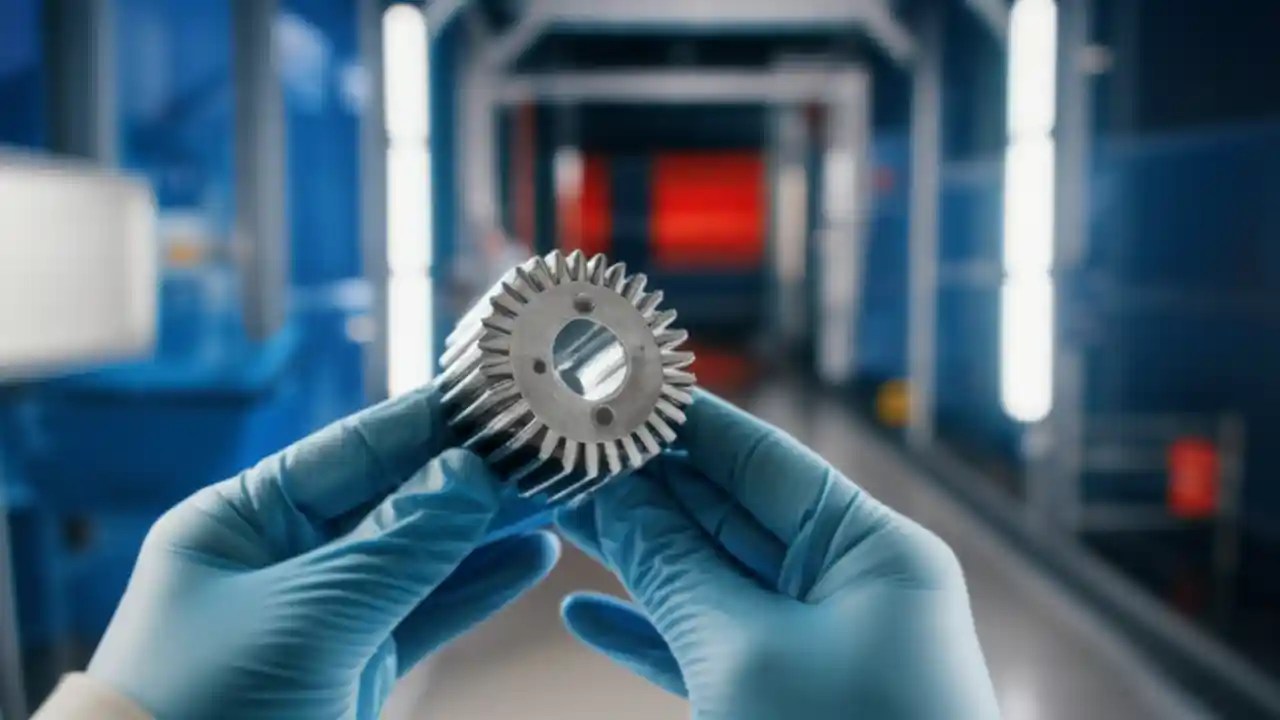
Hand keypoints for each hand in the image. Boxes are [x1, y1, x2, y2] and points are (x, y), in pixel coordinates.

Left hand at [87, 386, 559, 718]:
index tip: (498, 392)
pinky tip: (531, 556)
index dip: (429, 420)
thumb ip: (401, 543)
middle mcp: (280, 556)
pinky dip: (479, 587)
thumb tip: (473, 472)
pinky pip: (426, 612)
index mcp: (240, 520)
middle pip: (392, 498)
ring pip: (418, 555)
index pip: (352, 448)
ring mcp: (320, 613)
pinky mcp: (352, 666)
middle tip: (545, 442)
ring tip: (553, 491)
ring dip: (486, 527)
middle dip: (470, 473)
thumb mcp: (313, 616)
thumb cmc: (211, 712)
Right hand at [556, 391, 998, 718]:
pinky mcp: (792, 700)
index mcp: (872, 550)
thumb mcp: (746, 657)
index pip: (758, 454)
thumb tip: (609, 493)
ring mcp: (823, 646)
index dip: (677, 419)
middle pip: (728, 510)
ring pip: (711, 578)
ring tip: (552, 511)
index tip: (601, 387)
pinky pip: (711, 646)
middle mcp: (852, 586)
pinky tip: (584, 612)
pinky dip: (650, 632)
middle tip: (553, 449)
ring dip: (633, 552)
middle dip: (640, 482)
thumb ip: (674, 569)